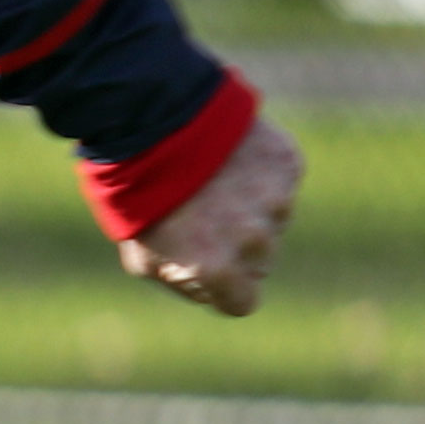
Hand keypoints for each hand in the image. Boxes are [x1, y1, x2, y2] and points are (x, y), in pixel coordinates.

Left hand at [120, 117, 303, 316]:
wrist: (150, 122)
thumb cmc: (138, 195)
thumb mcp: (143, 256)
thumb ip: (184, 281)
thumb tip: (213, 289)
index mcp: (220, 268)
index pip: (243, 301)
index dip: (224, 286)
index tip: (210, 266)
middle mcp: (254, 239)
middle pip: (260, 260)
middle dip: (236, 245)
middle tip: (202, 213)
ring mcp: (276, 200)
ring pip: (273, 219)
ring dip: (251, 207)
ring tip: (211, 180)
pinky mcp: (286, 164)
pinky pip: (280, 181)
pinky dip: (261, 173)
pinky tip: (229, 158)